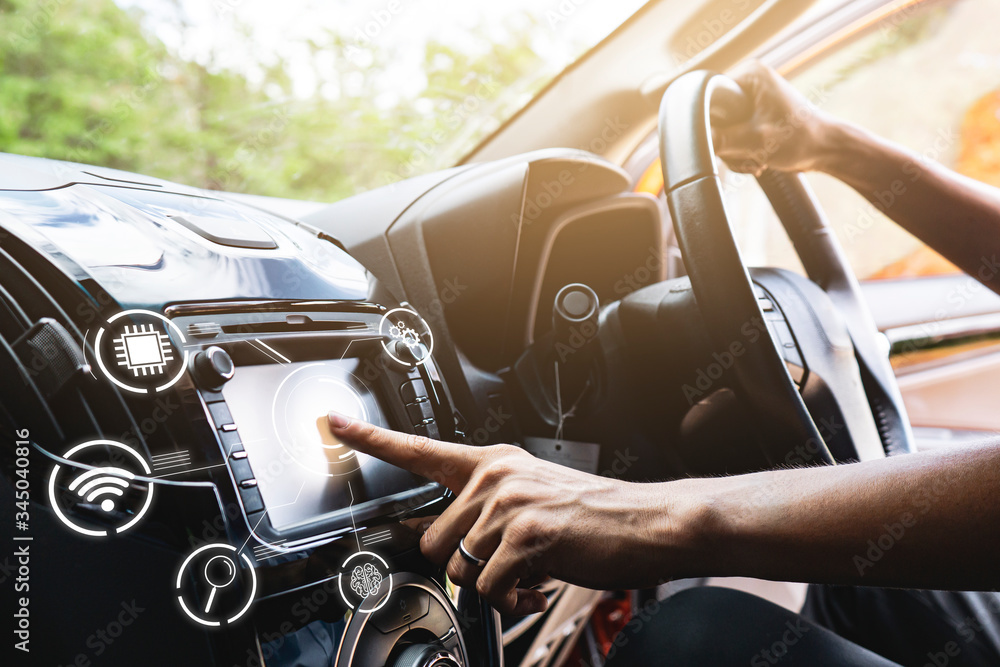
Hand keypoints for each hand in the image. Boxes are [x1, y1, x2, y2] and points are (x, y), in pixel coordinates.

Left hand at [327, 412, 682, 615]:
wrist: (645, 522)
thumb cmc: (592, 514)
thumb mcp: (531, 497)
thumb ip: (485, 510)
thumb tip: (447, 543)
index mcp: (493, 463)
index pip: (419, 449)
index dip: (371, 440)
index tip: (335, 424)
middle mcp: (495, 477)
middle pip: (432, 539)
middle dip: (462, 565)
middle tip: (505, 566)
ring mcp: (509, 503)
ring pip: (458, 566)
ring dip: (490, 584)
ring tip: (527, 574)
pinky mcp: (526, 533)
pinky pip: (486, 585)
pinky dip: (509, 597)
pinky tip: (537, 584)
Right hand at [714, 61, 838, 174]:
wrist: (825, 150)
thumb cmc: (801, 138)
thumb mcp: (756, 140)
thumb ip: (723, 140)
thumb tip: (697, 142)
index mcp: (750, 74)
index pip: (708, 96)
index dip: (710, 122)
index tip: (725, 139)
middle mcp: (748, 82)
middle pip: (714, 118)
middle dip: (727, 142)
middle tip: (747, 152)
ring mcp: (750, 100)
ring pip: (721, 131)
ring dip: (734, 151)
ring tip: (756, 158)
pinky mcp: (752, 116)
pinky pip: (732, 137)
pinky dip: (741, 152)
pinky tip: (757, 159)